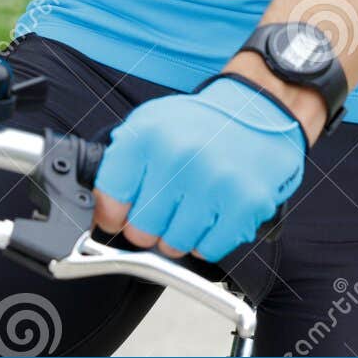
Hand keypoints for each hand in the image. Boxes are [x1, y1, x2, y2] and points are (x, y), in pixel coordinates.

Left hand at [92, 77, 304, 263]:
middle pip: (141, 230)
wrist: (260, 108)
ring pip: (174, 245)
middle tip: (167, 204)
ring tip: (193, 204)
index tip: (121, 213)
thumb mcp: (151, 125)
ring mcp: (214, 181)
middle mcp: (179, 156)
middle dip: (149, 225)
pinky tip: (214, 211)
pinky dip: (209, 239)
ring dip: (180, 234)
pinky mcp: (245, 204)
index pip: (109, 201)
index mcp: (149, 134)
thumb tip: (96, 212)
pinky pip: (209, 249)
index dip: (113, 213)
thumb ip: (119, 165)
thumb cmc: (202, 124)